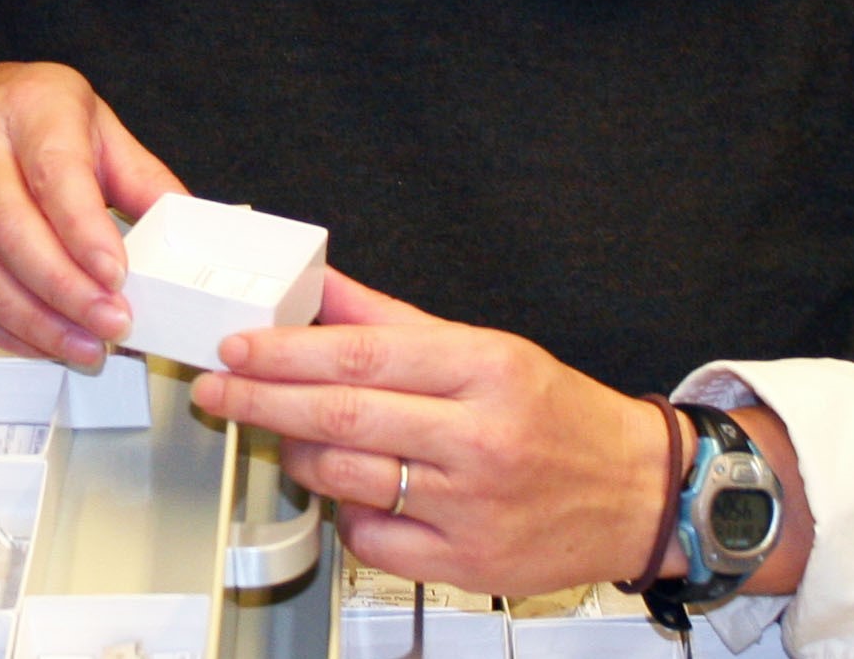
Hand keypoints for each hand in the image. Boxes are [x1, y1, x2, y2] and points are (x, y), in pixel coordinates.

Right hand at [0, 61, 186, 366]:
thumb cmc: (30, 113)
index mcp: (29, 110)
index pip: (54, 175)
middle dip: (66, 290)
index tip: (117, 274)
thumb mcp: (93, 121)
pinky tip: (45, 342)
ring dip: (37, 322)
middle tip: (113, 322)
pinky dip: (5, 330)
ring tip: (87, 345)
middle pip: (13, 233)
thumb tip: (186, 224)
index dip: (84, 231)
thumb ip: (140, 174)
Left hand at [190, 269, 682, 595]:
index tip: (239, 345)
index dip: (287, 351)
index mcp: (484, 368)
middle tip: (219, 386)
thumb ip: (395, 323)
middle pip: (343, 414)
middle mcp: (478, 436)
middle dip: (264, 398)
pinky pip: (372, 537)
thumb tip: (325, 291)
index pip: (361, 355)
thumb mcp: (487, 348)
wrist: (635, 491)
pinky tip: (345, 487)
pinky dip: (345, 509)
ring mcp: (470, 505)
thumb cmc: (560, 415)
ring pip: (348, 476)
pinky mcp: (465, 562)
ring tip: (274, 428)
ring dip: (294, 450)